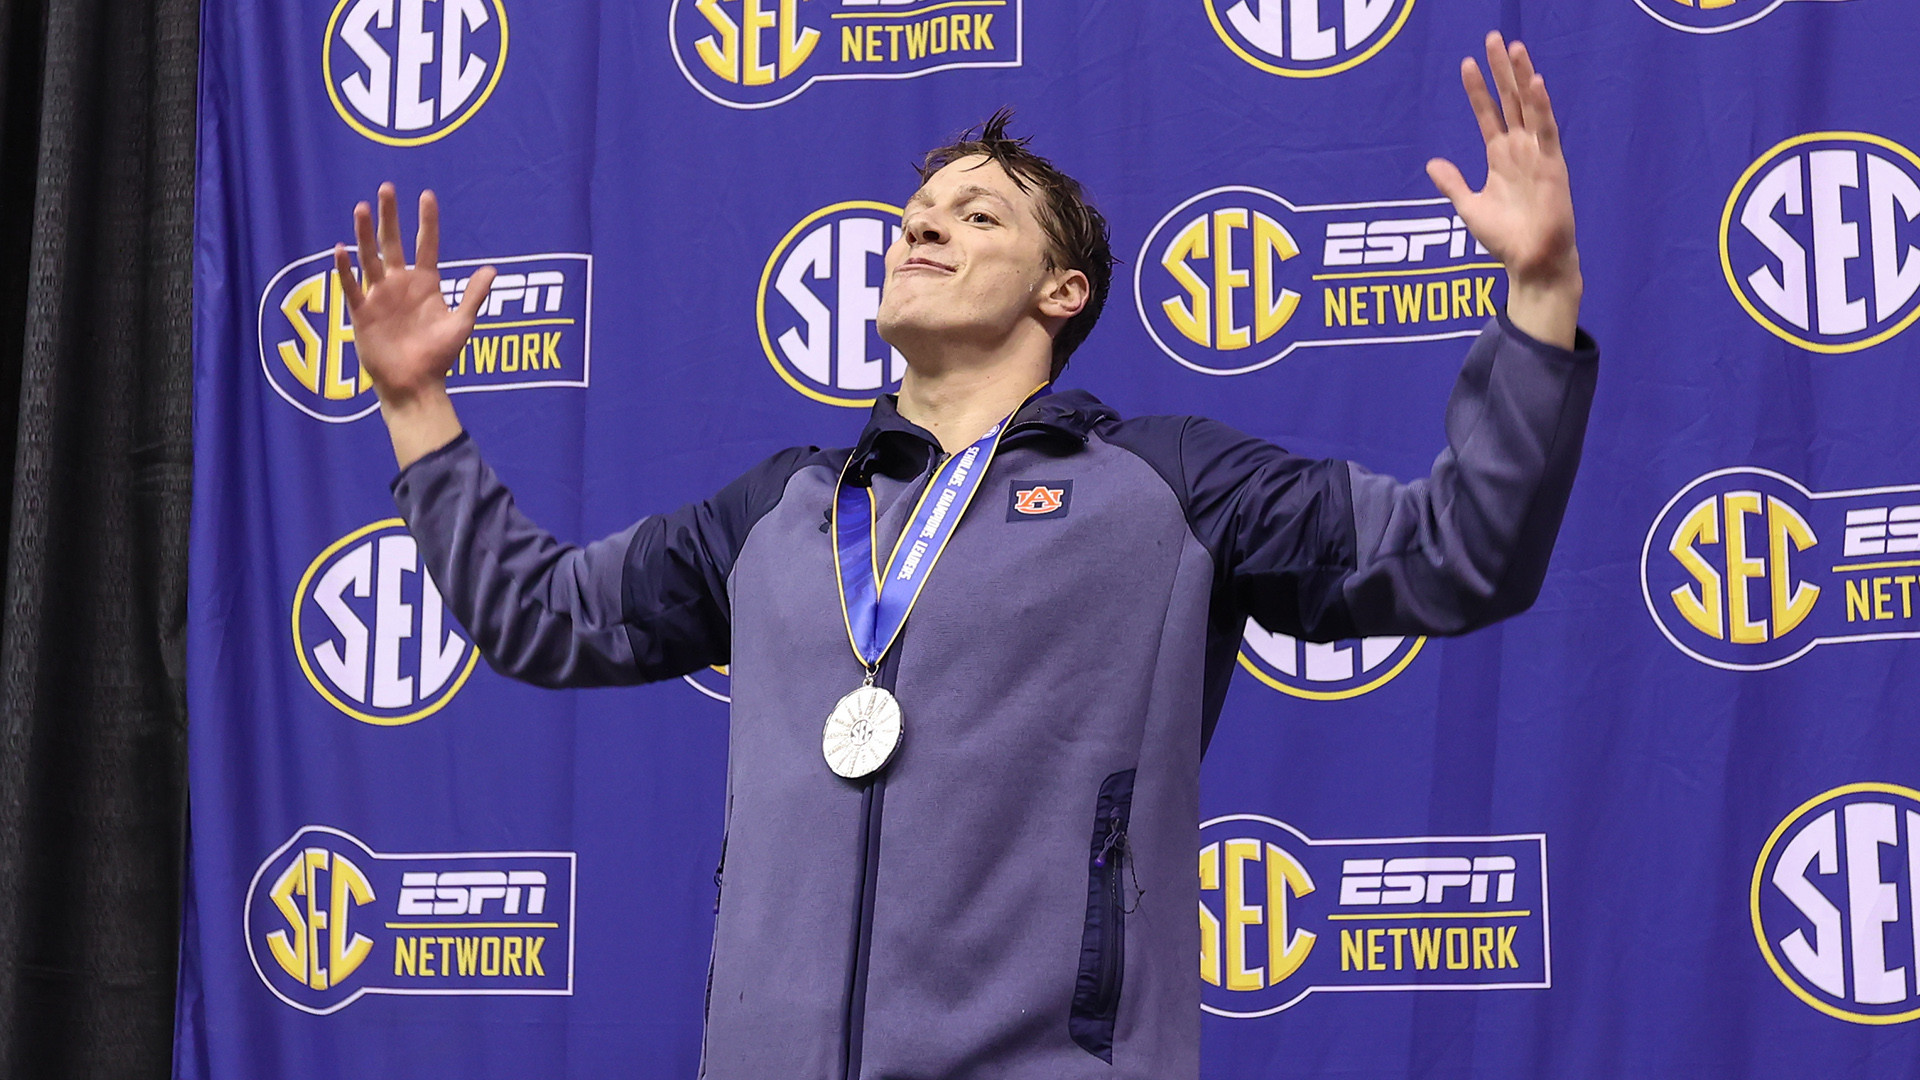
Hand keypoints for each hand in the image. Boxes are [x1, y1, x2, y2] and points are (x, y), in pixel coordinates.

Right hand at [336, 184, 495, 465]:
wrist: (415, 384)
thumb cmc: (439, 357)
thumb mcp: (461, 324)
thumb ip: (473, 295)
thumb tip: (491, 269)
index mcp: (425, 283)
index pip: (426, 244)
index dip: (426, 221)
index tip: (426, 195)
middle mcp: (400, 284)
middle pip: (392, 242)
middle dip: (390, 216)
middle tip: (387, 187)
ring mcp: (379, 296)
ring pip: (370, 258)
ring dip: (365, 234)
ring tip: (363, 208)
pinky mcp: (362, 312)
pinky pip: (351, 287)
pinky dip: (345, 269)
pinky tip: (341, 249)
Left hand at [1427, 32, 1580, 347]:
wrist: (1531, 262)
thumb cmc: (1505, 239)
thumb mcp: (1469, 207)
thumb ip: (1453, 183)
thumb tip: (1431, 164)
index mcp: (1501, 156)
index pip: (1488, 114)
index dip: (1477, 90)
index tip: (1466, 63)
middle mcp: (1521, 149)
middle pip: (1510, 100)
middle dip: (1502, 70)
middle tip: (1494, 38)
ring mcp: (1538, 155)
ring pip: (1530, 107)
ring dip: (1523, 78)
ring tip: (1515, 48)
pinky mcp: (1553, 166)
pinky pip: (1547, 131)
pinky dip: (1542, 107)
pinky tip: (1536, 84)